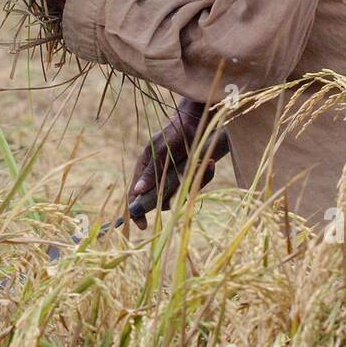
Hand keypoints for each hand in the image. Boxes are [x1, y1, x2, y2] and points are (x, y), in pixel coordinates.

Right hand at [128, 97, 226, 229]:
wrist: (197, 121)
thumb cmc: (173, 131)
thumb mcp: (160, 149)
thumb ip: (150, 171)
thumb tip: (137, 192)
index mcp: (145, 169)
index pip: (135, 196)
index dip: (136, 213)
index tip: (143, 225)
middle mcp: (159, 177)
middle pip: (161, 200)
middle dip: (173, 198)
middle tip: (184, 190)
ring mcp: (176, 178)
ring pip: (181, 195)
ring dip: (194, 183)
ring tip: (203, 164)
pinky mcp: (191, 176)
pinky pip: (196, 186)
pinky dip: (204, 176)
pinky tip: (209, 163)